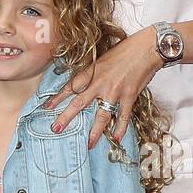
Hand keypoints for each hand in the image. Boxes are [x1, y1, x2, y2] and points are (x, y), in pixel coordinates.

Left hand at [45, 29, 161, 148]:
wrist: (147, 48)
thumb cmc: (126, 50)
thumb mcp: (103, 59)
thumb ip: (94, 73)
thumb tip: (86, 84)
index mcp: (92, 72)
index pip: (70, 87)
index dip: (57, 98)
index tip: (46, 108)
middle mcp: (100, 83)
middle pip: (79, 103)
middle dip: (66, 118)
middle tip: (55, 129)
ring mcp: (114, 91)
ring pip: (101, 116)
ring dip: (94, 132)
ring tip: (88, 144)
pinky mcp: (129, 96)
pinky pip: (123, 116)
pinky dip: (120, 128)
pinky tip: (116, 138)